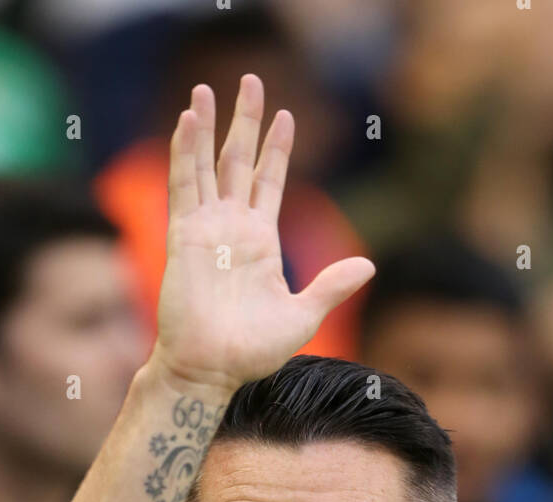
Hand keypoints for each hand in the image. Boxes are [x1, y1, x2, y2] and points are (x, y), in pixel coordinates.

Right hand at [152, 76, 374, 393]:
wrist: (213, 370)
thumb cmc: (253, 352)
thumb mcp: (304, 315)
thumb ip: (331, 286)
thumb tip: (369, 265)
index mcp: (261, 243)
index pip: (269, 183)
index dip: (276, 150)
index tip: (286, 116)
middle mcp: (232, 228)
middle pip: (237, 162)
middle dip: (244, 122)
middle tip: (251, 81)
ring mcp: (206, 229)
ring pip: (206, 165)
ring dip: (207, 127)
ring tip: (207, 89)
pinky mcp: (183, 236)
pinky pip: (184, 186)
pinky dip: (185, 154)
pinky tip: (188, 122)